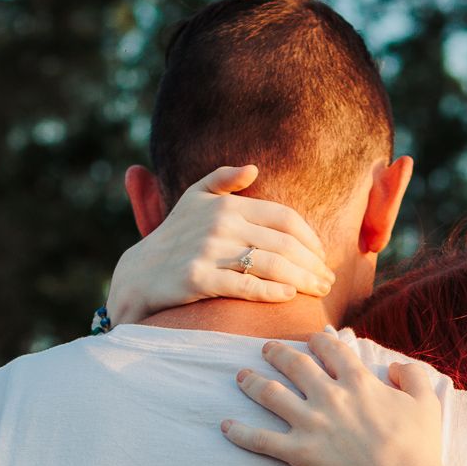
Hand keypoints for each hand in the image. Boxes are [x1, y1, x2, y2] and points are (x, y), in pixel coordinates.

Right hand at [106, 165, 333, 326]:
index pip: (284, 217)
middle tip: (328, 281)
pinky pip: (244, 285)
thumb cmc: (173, 237)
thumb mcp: (193, 199)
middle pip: (283, 244)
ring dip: (302, 280)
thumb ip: (223, 180)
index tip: (321, 256)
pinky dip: (271, 291)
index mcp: (226, 204)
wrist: (138, 274)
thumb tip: (252, 168)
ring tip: (317, 292)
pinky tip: (289, 297)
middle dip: (312, 264)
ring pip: (270, 265)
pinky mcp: (197, 278)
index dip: (310, 238)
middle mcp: (219, 224)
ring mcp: (208, 251)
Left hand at [221, 329, 448, 465]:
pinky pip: (260, 440)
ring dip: (252, 382)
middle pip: (294, 364)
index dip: (319, 341)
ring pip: (270, 394)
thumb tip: (397, 366)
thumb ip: (413, 376)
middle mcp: (329, 396)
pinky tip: (224, 425)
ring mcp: (311, 423)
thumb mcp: (427, 403)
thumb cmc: (417, 449)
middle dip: (277, 353)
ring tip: (240, 376)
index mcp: (358, 382)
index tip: (311, 339)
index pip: (331, 350)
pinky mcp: (299, 452)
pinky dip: (239, 432)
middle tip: (267, 349)